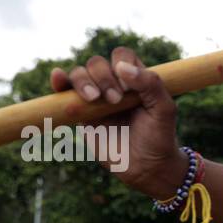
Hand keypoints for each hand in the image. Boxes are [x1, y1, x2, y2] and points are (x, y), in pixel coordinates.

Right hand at [50, 47, 184, 198]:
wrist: (147, 167)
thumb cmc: (160, 137)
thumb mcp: (164, 109)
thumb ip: (151, 84)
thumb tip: (121, 67)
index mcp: (136, 78)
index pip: (121, 55)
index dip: (121, 64)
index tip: (129, 87)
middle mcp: (114, 84)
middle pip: (97, 63)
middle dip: (103, 77)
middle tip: (115, 100)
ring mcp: (96, 98)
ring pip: (79, 74)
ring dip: (83, 81)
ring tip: (95, 99)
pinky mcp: (82, 113)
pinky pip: (65, 92)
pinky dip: (59, 81)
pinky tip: (58, 77)